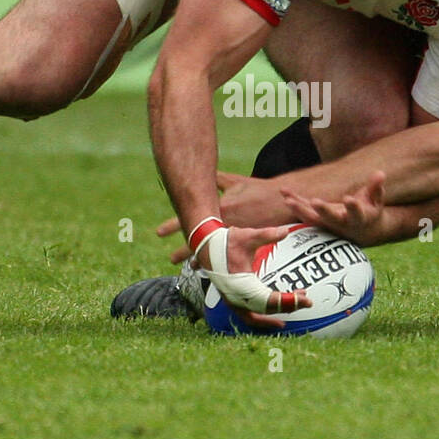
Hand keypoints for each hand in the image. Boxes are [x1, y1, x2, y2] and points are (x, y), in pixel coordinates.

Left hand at [157, 171, 294, 259]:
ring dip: (201, 259)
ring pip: (213, 250)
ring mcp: (233, 235)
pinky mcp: (245, 242)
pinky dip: (220, 260)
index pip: (189, 218)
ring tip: (192, 267)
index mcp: (216, 209)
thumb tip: (204, 171)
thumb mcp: (235, 182)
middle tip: (171, 259)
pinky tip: (215, 267)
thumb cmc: (258, 190)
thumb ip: (218, 179)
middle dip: (184, 251)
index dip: (172, 226)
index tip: (158, 233)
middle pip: (198, 240)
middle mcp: (221, 224)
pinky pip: (228, 254)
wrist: (280, 202)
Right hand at [192, 222, 312, 328]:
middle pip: (266, 310)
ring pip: (257, 317)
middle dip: (288, 307)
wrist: (206, 246)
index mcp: (241, 284)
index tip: (306, 299)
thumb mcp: (248, 236)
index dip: (288, 301)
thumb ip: (267, 235)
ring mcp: (233, 301)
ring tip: (296, 307)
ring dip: (277, 314)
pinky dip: (264, 319)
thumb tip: (285, 231)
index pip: (268, 300)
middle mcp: (236, 297)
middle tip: (308, 302)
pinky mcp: (233, 301)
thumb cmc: (227, 241)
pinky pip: (250, 316)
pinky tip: (278, 318)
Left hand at [279, 170, 386, 244]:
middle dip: (323, 210)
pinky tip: (284, 192)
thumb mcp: (376, 200)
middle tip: (315, 202)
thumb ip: (376, 188)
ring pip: (313, 218)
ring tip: (288, 199)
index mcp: (358, 218)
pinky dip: (294, 203)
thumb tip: (381, 173)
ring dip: (300, 209)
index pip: (356, 213)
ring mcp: (328, 224)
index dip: (354, 207)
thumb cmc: (369, 211)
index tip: (349, 199)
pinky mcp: (317, 220)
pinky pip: (303, 212)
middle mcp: (341, 223)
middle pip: (331, 218)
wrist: (360, 232)